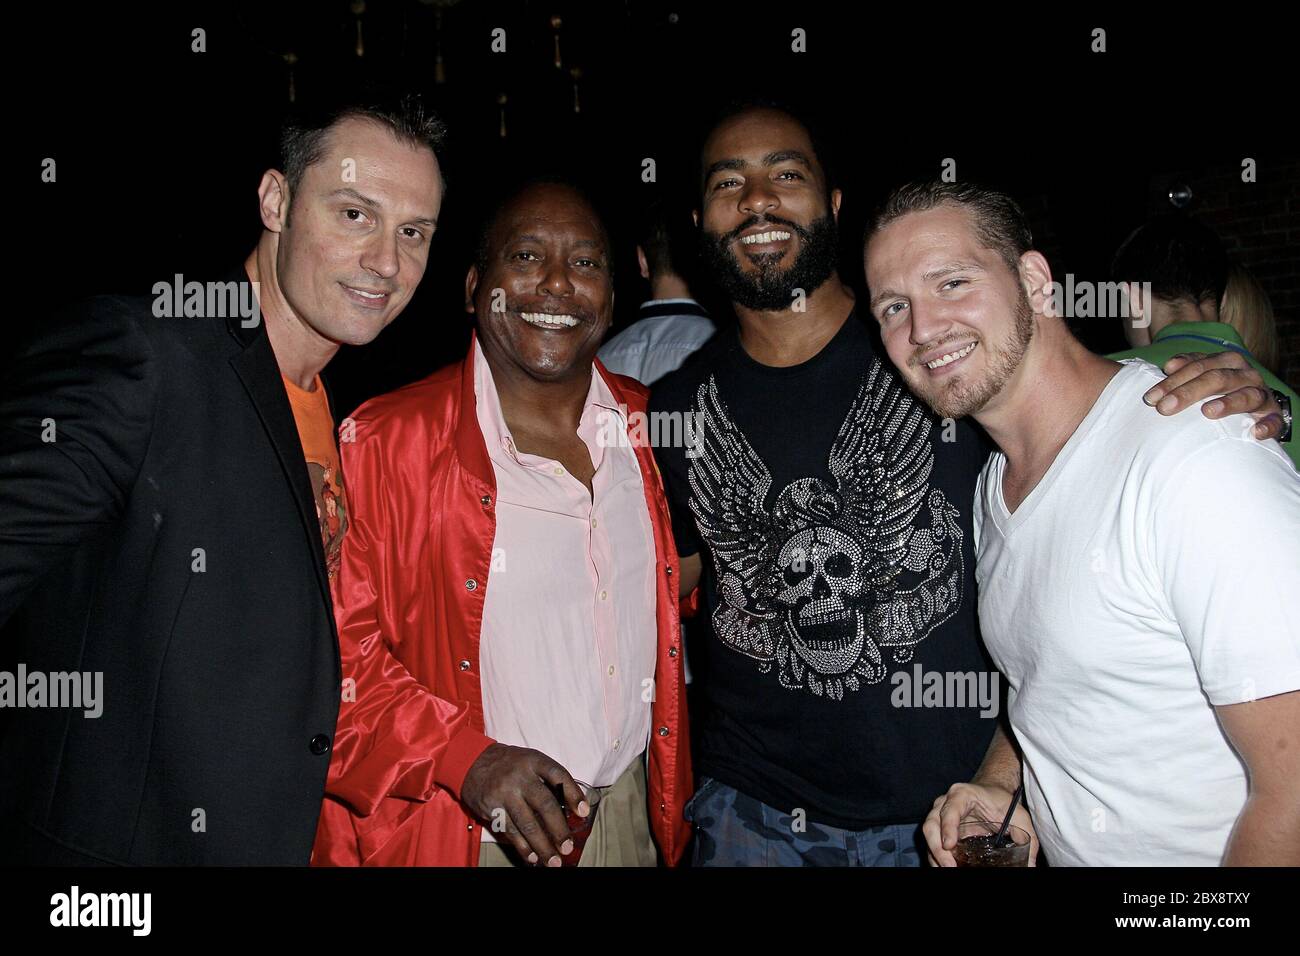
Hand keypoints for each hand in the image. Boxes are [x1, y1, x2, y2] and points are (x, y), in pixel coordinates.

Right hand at [460, 743, 586, 866]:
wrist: (472, 762)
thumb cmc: (510, 765)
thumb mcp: (530, 761)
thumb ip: (549, 779)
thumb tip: (573, 807)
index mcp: (534, 760)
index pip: (558, 775)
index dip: (573, 794)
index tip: (583, 813)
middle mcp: (520, 776)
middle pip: (545, 804)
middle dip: (558, 829)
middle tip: (567, 847)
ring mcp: (505, 793)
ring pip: (527, 824)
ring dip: (542, 846)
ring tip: (554, 861)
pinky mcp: (492, 808)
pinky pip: (511, 832)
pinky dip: (523, 847)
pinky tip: (533, 857)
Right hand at [922, 782, 1037, 866]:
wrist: (991, 791)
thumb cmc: (1002, 801)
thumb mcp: (1019, 816)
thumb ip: (1027, 839)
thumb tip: (1030, 865)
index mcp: (962, 794)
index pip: (949, 810)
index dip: (947, 827)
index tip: (950, 845)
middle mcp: (945, 802)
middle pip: (932, 824)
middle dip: (937, 847)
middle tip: (949, 866)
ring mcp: (940, 815)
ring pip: (929, 833)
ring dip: (934, 854)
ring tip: (946, 870)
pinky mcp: (941, 828)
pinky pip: (933, 842)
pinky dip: (935, 856)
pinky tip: (944, 866)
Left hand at [1144, 352, 1283, 440]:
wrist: (1257, 409)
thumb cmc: (1220, 392)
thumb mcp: (1203, 377)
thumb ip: (1186, 371)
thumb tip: (1168, 366)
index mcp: (1227, 361)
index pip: (1198, 366)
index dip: (1173, 381)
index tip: (1150, 398)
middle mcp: (1246, 375)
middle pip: (1217, 378)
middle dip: (1188, 392)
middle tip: (1164, 408)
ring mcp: (1262, 395)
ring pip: (1247, 395)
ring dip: (1228, 403)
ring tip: (1208, 412)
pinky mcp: (1273, 417)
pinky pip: (1273, 421)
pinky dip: (1266, 426)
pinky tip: (1254, 433)